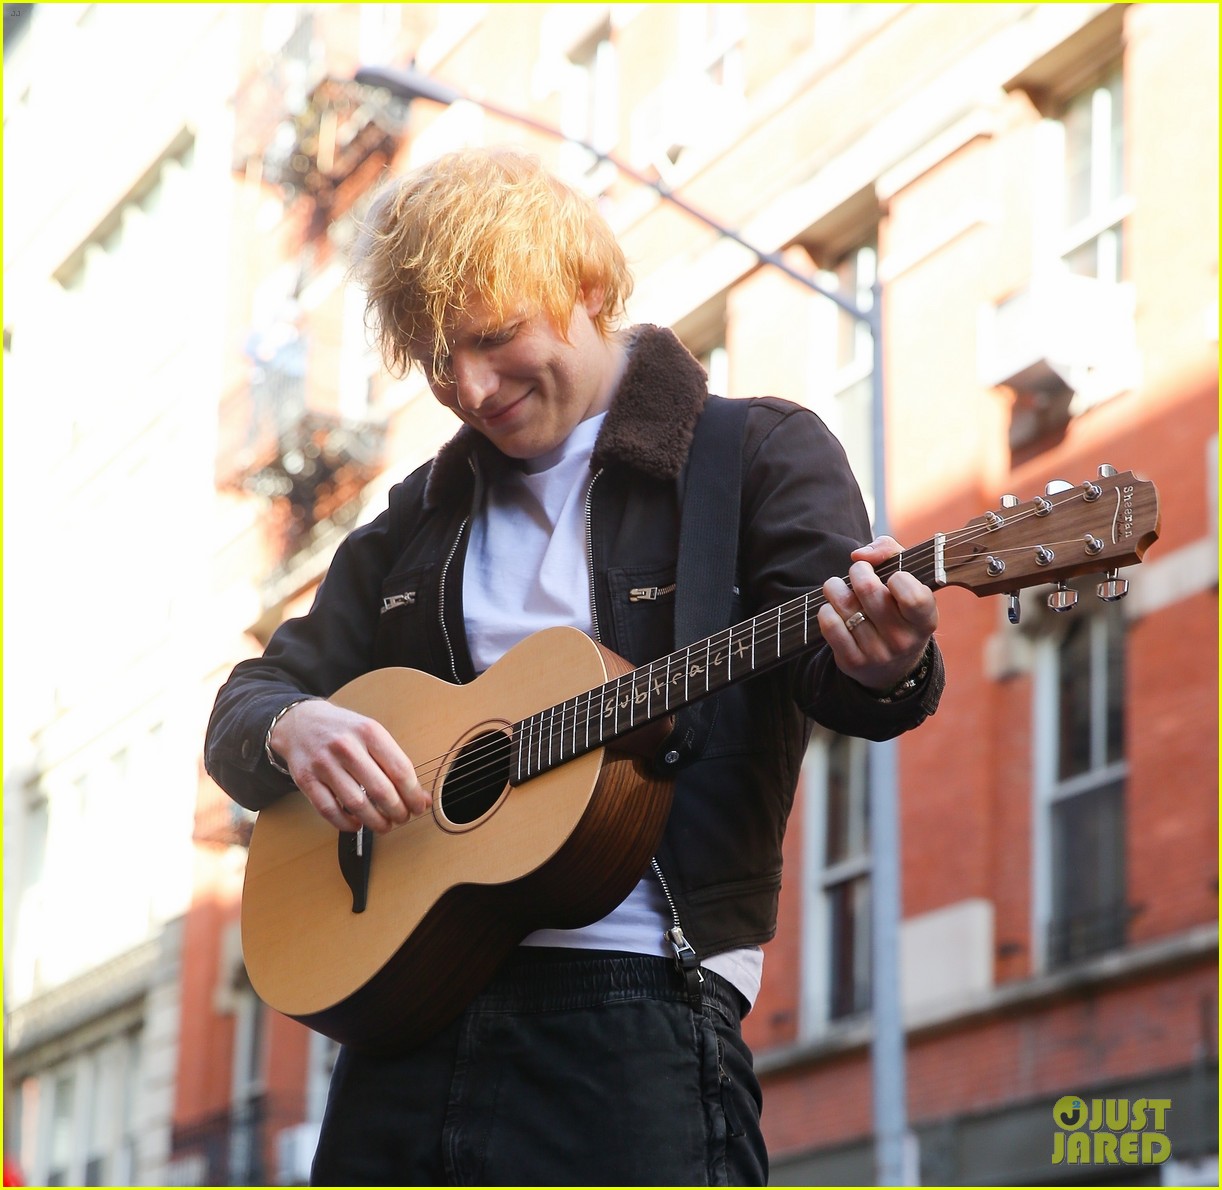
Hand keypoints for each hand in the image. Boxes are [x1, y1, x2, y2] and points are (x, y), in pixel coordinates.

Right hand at [270, 700, 429, 832]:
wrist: (300, 722)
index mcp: (369, 732)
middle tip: (403, 818)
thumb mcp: (371, 734)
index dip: (413, 794)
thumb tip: (420, 796)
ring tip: (384, 825)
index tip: (419, 806)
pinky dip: (345, 824)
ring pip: (356, 804)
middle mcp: (346, 746)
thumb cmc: (344, 731)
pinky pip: (328, 810)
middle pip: (380, 790)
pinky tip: (357, 824)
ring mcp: (324, 763)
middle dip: (397, 812)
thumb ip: (394, 762)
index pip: (400, 770)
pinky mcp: (306, 779)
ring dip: (375, 822)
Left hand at [817, 536, 938, 693]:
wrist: (892, 666)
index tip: (892, 576)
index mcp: (925, 621)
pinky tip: (832, 608)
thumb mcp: (909, 579)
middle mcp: (903, 640)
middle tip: (858, 571)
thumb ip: (890, 551)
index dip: (898, 578)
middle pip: (868, 590)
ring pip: (844, 604)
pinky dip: (826, 609)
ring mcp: (877, 653)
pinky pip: (830, 625)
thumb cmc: (899, 608)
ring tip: (838, 587)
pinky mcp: (852, 662)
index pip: (913, 597)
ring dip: (835, 587)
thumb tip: (860, 554)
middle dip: (857, 571)